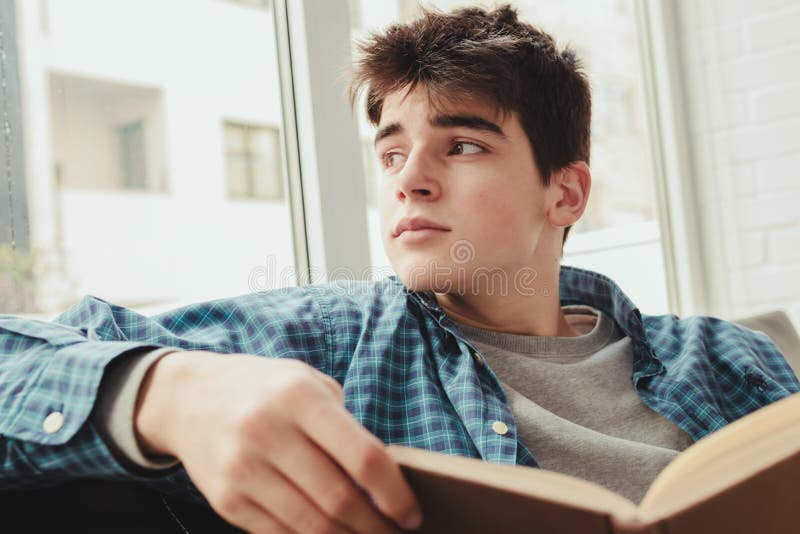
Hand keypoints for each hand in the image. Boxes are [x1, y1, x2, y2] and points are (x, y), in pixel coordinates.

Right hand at [134, 351, 422, 532]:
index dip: (395, 493)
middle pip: (339, 499)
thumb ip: (344, 426)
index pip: (363, 456)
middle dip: (377, 527)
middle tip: (396, 533)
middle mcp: (268, 431)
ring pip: (311, 526)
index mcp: (299, 397)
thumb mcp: (307, 383)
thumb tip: (385, 481)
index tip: (411, 513)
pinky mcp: (226, 499)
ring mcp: (243, 469)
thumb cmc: (265, 389)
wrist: (189, 398)